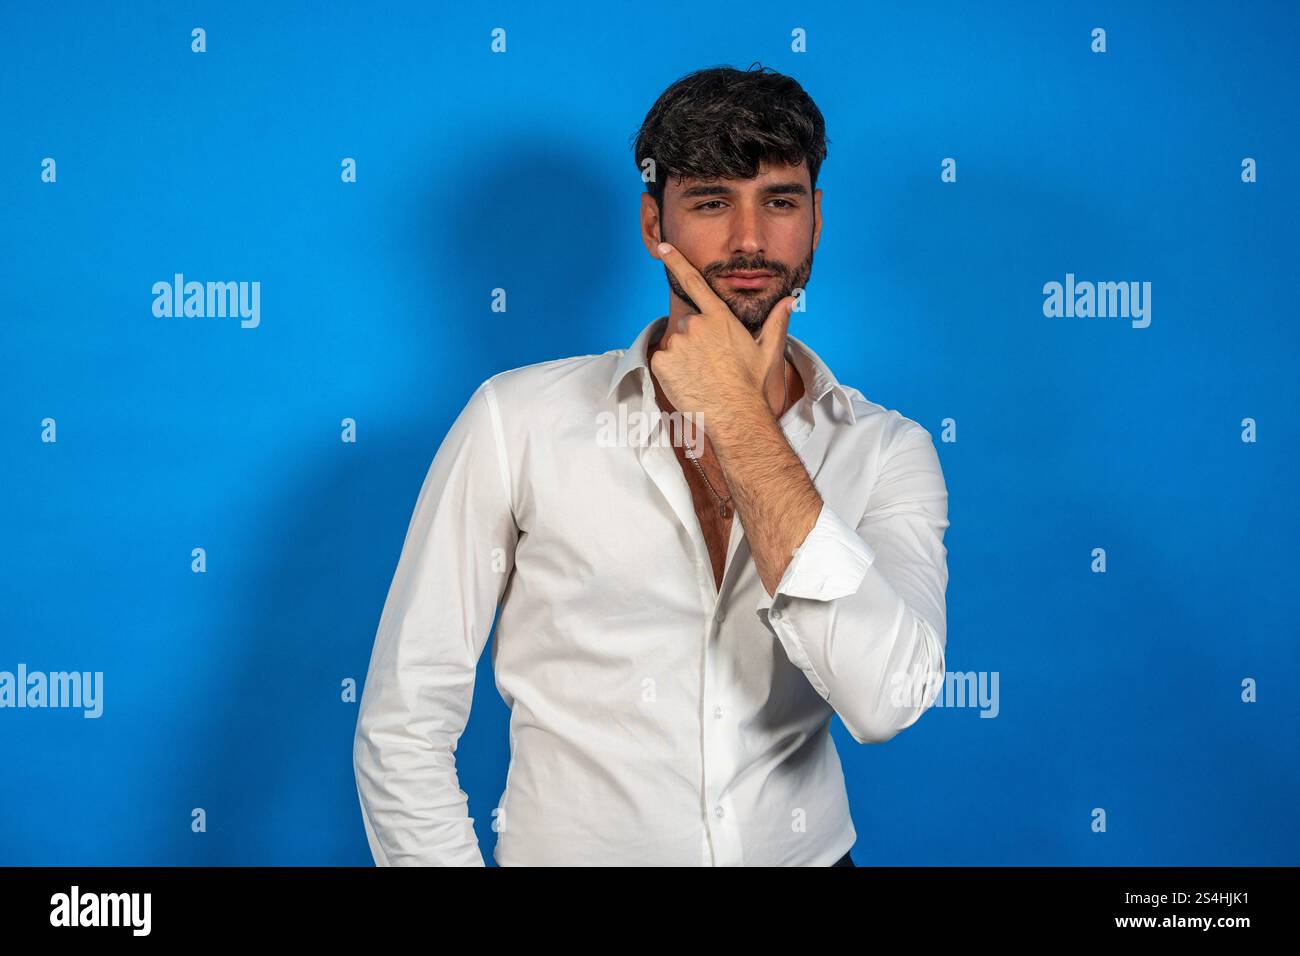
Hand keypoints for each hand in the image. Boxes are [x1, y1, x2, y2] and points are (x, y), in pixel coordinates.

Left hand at [650, 241, 793, 423]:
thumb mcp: (767, 350)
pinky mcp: (663, 362)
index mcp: (720, 318)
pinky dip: (672, 372)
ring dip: (684, 358)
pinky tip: (688, 383)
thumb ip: (775, 322)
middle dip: (696, 341)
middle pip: (689, 326)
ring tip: (702, 376)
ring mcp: (678, 343)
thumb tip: (790, 301)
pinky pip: (663, 362)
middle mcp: (697, 325)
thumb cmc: (752, 384)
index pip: (695, 282)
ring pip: (677, 346)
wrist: (735, 415)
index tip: (664, 247)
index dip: (677, 262)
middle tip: (711, 364)